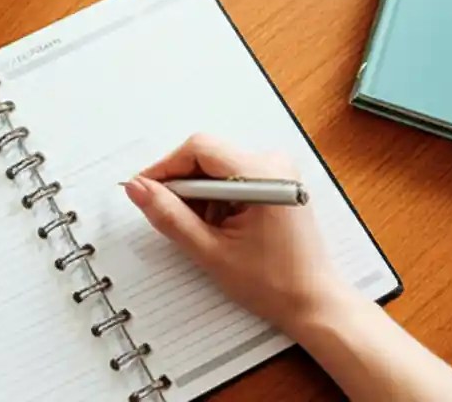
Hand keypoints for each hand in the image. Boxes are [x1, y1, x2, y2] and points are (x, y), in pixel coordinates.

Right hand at [122, 134, 349, 332]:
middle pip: (206, 156)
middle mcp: (274, 164)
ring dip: (200, 196)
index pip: (199, 149)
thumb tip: (138, 188)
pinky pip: (231, 177)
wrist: (313, 302)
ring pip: (216, 168)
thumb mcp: (210, 251)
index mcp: (263, 175)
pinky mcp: (275, 182)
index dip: (165, 168)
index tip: (144, 189)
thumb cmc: (275, 284)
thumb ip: (169, 216)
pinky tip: (221, 227)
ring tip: (207, 232)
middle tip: (176, 220)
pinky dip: (216, 199)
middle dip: (184, 187)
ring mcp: (277, 172)